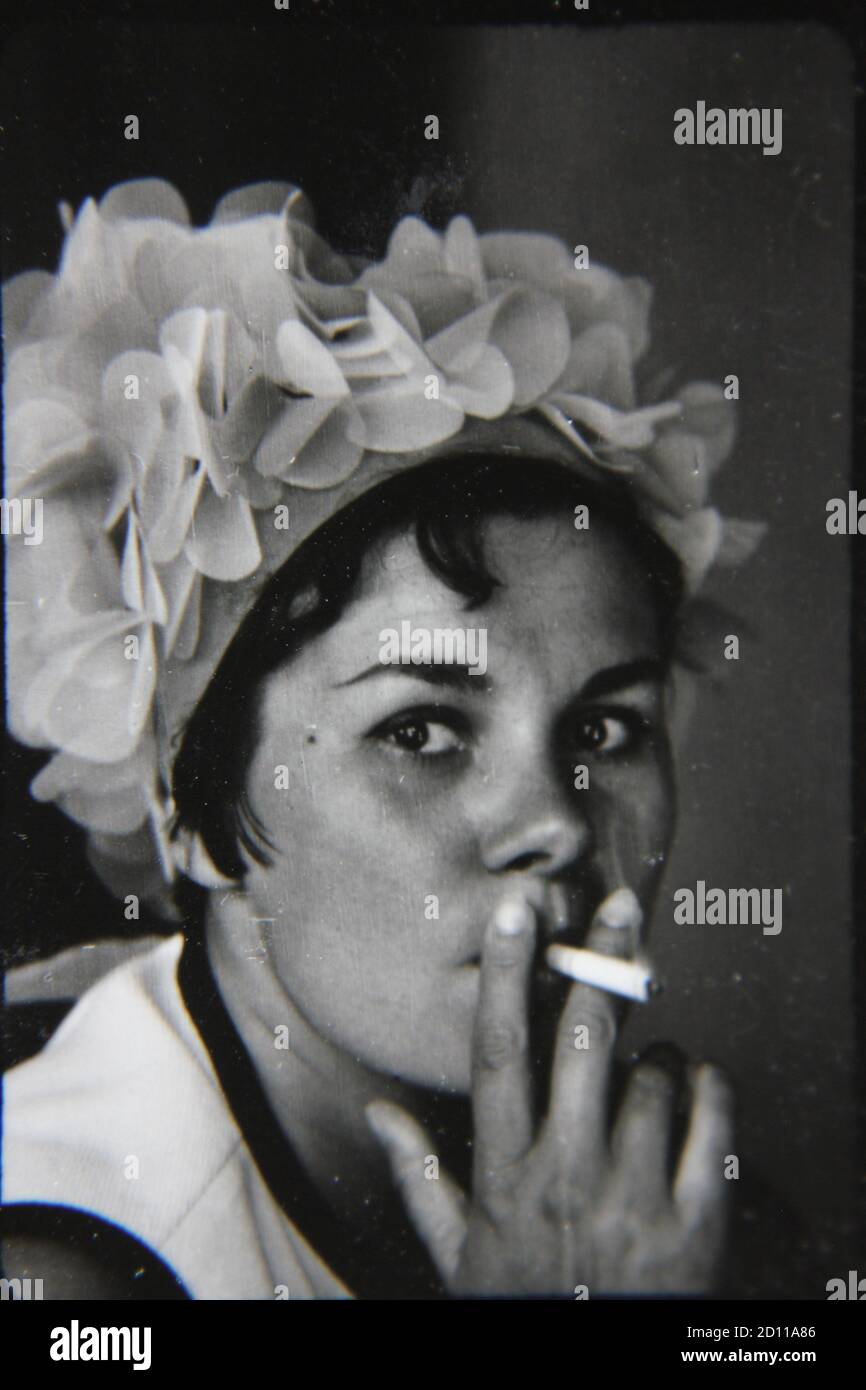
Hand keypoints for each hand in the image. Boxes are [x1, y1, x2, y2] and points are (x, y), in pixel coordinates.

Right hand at [365, 888, 732, 1295]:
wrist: (584, 1384)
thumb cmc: (521, 1310)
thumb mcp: (456, 1255)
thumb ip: (419, 1177)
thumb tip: (375, 1112)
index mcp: (505, 1175)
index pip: (497, 1055)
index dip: (504, 977)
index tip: (516, 915)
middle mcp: (566, 1177)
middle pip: (581, 1044)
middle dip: (601, 964)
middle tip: (619, 908)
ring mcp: (633, 1202)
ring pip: (651, 1082)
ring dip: (657, 1053)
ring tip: (651, 1061)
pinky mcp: (694, 1227)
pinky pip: (713, 1129)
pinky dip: (712, 1089)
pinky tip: (701, 1081)